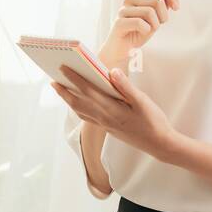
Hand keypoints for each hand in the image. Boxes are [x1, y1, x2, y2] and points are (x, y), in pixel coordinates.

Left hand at [52, 64, 175, 160]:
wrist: (158, 144)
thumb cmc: (153, 121)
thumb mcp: (142, 101)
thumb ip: (126, 86)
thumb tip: (111, 71)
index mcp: (111, 109)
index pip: (88, 91)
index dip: (74, 79)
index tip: (63, 67)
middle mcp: (104, 118)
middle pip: (77, 102)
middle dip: (64, 91)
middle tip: (52, 79)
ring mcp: (105, 124)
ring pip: (80, 110)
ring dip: (68, 100)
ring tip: (60, 89)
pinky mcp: (108, 128)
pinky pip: (87, 117)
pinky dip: (78, 108)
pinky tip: (78, 104)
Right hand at [98, 0, 179, 72]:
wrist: (124, 49)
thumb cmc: (140, 31)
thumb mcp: (157, 17)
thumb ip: (165, 3)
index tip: (176, 7)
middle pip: (158, 0)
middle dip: (164, 16)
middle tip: (158, 25)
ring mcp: (123, 10)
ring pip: (150, 12)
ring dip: (155, 25)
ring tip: (148, 30)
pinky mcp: (119, 22)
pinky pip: (140, 23)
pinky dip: (146, 30)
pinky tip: (142, 33)